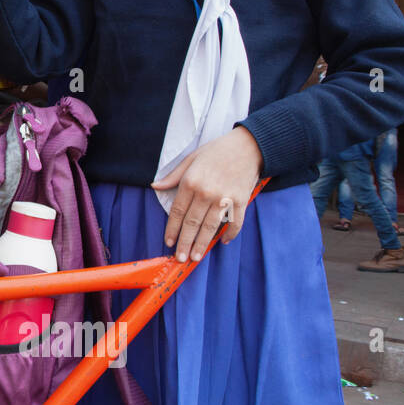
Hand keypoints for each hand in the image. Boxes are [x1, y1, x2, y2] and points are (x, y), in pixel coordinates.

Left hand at [152, 127, 263, 262]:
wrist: (249, 145)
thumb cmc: (217, 150)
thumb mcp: (191, 159)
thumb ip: (173, 176)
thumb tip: (154, 186)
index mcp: (191, 182)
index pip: (177, 211)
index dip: (172, 229)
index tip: (168, 242)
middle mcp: (206, 193)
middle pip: (192, 223)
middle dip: (184, 242)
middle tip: (180, 258)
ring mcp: (224, 198)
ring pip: (210, 227)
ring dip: (202, 244)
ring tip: (195, 257)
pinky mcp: (242, 201)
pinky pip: (235, 222)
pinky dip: (230, 234)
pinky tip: (223, 242)